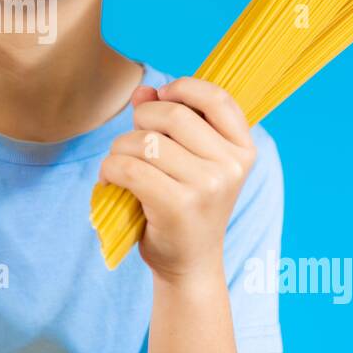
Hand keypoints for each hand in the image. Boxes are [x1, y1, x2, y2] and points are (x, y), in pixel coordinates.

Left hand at [97, 77, 256, 284]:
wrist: (190, 264)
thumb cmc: (188, 206)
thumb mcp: (191, 161)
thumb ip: (171, 120)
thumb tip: (143, 91)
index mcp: (243, 150)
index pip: (216, 98)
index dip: (183, 88)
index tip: (160, 96)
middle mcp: (231, 166)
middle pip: (171, 115)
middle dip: (140, 121)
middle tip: (133, 143)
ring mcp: (207, 186)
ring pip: (144, 141)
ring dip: (120, 149)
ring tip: (120, 166)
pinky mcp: (177, 205)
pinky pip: (128, 167)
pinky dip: (109, 169)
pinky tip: (111, 181)